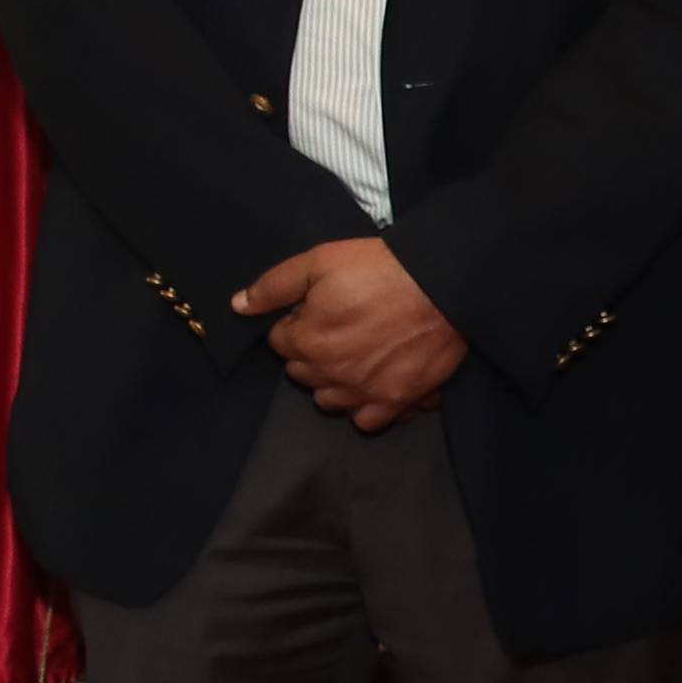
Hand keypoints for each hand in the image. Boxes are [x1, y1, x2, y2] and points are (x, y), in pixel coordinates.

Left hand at [234, 235, 468, 429]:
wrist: (443, 283)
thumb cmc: (380, 268)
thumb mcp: (319, 261)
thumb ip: (274, 286)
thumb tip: (238, 306)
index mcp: (306, 341)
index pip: (279, 341)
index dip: (295, 321)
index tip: (315, 308)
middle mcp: (330, 374)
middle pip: (301, 373)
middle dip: (309, 352)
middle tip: (336, 326)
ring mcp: (364, 393)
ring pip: (328, 400)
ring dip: (332, 381)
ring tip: (352, 355)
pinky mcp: (396, 401)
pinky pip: (367, 421)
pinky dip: (365, 406)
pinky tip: (372, 383)